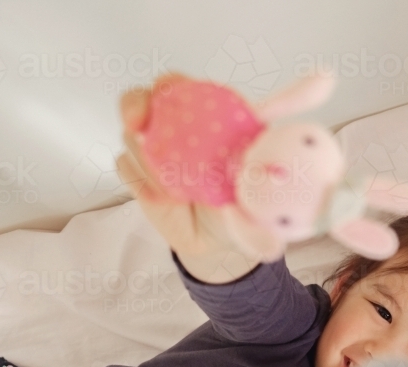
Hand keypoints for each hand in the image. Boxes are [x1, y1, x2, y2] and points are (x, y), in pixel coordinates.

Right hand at [115, 75, 282, 277]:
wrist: (219, 241)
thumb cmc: (244, 206)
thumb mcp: (261, 192)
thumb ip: (268, 182)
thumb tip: (283, 202)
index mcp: (208, 117)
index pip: (180, 87)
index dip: (170, 85)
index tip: (166, 92)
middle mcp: (175, 126)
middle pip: (143, 100)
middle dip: (136, 107)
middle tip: (138, 125)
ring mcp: (152, 147)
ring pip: (132, 136)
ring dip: (149, 161)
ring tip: (178, 190)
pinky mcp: (135, 171)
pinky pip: (124, 164)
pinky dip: (140, 179)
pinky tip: (165, 198)